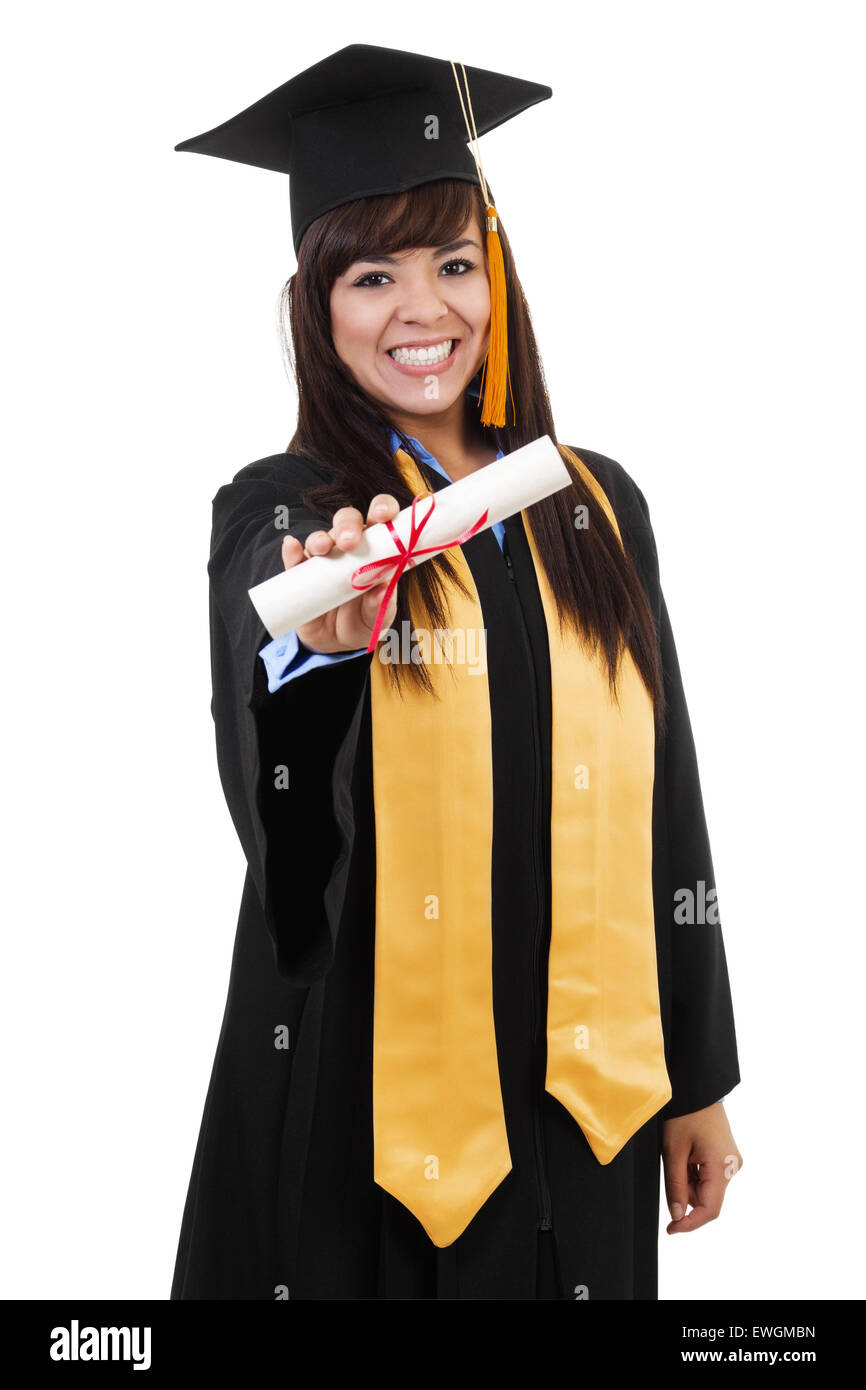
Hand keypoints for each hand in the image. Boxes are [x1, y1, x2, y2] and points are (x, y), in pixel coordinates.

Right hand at [281, 495, 401, 653]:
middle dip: (348, 526)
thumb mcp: (376, 619)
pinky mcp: (300, 573)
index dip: (383, 509)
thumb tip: (382, 589)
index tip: (384, 515)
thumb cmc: (362, 621)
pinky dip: (292, 551)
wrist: (333, 643)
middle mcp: (349, 547)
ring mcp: (323, 558)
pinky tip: (292, 546)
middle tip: (349, 542)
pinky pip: (295, 558)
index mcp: (376, 550)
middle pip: (348, 521)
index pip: (381, 520)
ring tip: (322, 548)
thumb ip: (380, 605)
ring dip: (320, 539)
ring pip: (321, 538)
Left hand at [662, 1102, 743, 1233]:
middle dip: (685, 1194)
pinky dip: (695, 1173)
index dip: (690, 1223)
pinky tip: (687, 1153)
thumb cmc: (684, 1114)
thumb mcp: (673, 1151)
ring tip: (679, 1154)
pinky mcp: (727, 1158)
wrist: (697, 1089)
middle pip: (707, 1199)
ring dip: (689, 1182)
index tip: (670, 1229)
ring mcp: (732, 1162)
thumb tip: (677, 1215)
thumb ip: (676, 1186)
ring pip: (707, 1189)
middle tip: (671, 1168)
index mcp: (722, 1166)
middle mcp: (732, 1167)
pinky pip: (710, 1177)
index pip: (710, 1209)